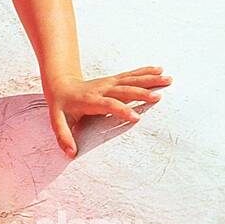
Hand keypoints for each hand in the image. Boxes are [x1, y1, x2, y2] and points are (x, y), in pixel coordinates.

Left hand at [45, 65, 170, 156]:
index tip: (137, 118)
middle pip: (124, 90)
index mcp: (90, 100)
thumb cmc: (61, 105)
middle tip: (159, 97)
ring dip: (150, 79)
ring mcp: (109, 82)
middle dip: (141, 93)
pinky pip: (131, 75)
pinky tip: (159, 70)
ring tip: (167, 79)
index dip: (122, 110)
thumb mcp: (57, 121)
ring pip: (131, 80)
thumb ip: (63, 136)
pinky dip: (145, 72)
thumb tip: (71, 153)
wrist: (60, 84)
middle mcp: (102, 89)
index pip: (108, 104)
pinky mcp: (114, 80)